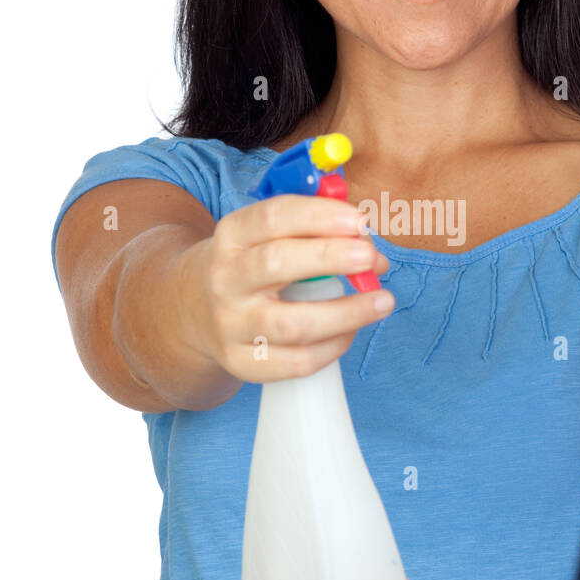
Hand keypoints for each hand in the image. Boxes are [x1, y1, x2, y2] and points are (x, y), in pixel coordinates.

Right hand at [178, 191, 394, 385]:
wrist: (196, 310)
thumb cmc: (252, 265)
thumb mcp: (265, 234)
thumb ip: (312, 228)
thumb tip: (367, 239)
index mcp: (232, 235)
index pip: (273, 217)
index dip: (320, 216)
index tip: (359, 221)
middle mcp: (226, 278)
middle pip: (277, 265)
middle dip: (332, 258)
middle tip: (372, 257)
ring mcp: (231, 324)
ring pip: (293, 324)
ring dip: (346, 312)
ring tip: (383, 301)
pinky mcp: (242, 362)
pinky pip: (296, 362)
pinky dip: (332, 347)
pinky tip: (351, 331)